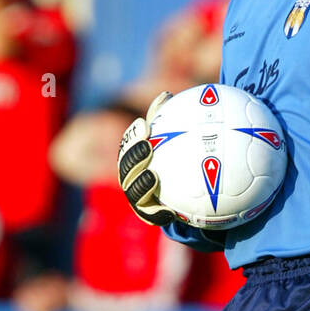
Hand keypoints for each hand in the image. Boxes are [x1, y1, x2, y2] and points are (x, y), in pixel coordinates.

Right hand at [117, 92, 177, 225]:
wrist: (183, 194)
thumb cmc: (175, 160)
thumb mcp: (171, 138)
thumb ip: (166, 119)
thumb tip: (165, 94)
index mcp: (134, 159)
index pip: (130, 145)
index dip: (134, 136)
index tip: (145, 126)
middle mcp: (132, 178)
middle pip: (126, 167)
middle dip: (133, 156)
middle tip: (147, 147)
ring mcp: (139, 197)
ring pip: (134, 191)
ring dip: (140, 183)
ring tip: (152, 175)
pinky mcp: (150, 215)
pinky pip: (153, 216)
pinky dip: (159, 213)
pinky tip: (170, 211)